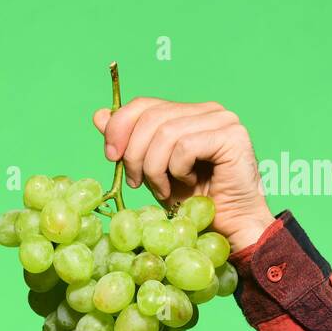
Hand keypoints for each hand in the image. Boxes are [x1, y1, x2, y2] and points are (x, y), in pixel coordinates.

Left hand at [93, 98, 274, 250]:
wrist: (228, 226)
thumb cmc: (192, 201)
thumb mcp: (150, 171)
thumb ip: (128, 142)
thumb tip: (98, 115)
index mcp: (186, 112)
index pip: (143, 104)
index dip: (119, 128)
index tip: (111, 157)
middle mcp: (206, 110)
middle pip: (150, 117)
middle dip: (134, 154)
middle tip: (138, 183)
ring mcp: (222, 120)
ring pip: (165, 132)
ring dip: (155, 168)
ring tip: (164, 189)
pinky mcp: (233, 136)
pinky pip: (185, 146)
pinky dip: (177, 170)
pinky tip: (188, 184)